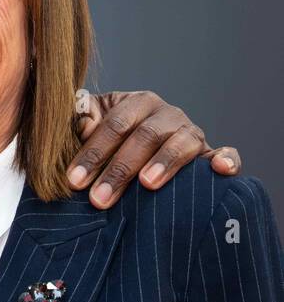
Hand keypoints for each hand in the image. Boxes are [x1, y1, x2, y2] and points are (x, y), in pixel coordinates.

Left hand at [70, 90, 240, 208]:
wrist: (136, 149)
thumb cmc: (106, 142)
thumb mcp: (88, 126)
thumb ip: (80, 122)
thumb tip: (86, 126)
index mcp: (136, 103)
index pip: (114, 125)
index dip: (93, 152)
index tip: (74, 180)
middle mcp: (167, 114)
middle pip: (145, 136)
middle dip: (119, 169)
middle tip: (99, 198)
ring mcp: (190, 133)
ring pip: (180, 143)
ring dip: (164, 163)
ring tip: (146, 184)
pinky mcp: (210, 154)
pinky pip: (225, 153)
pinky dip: (226, 159)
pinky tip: (219, 170)